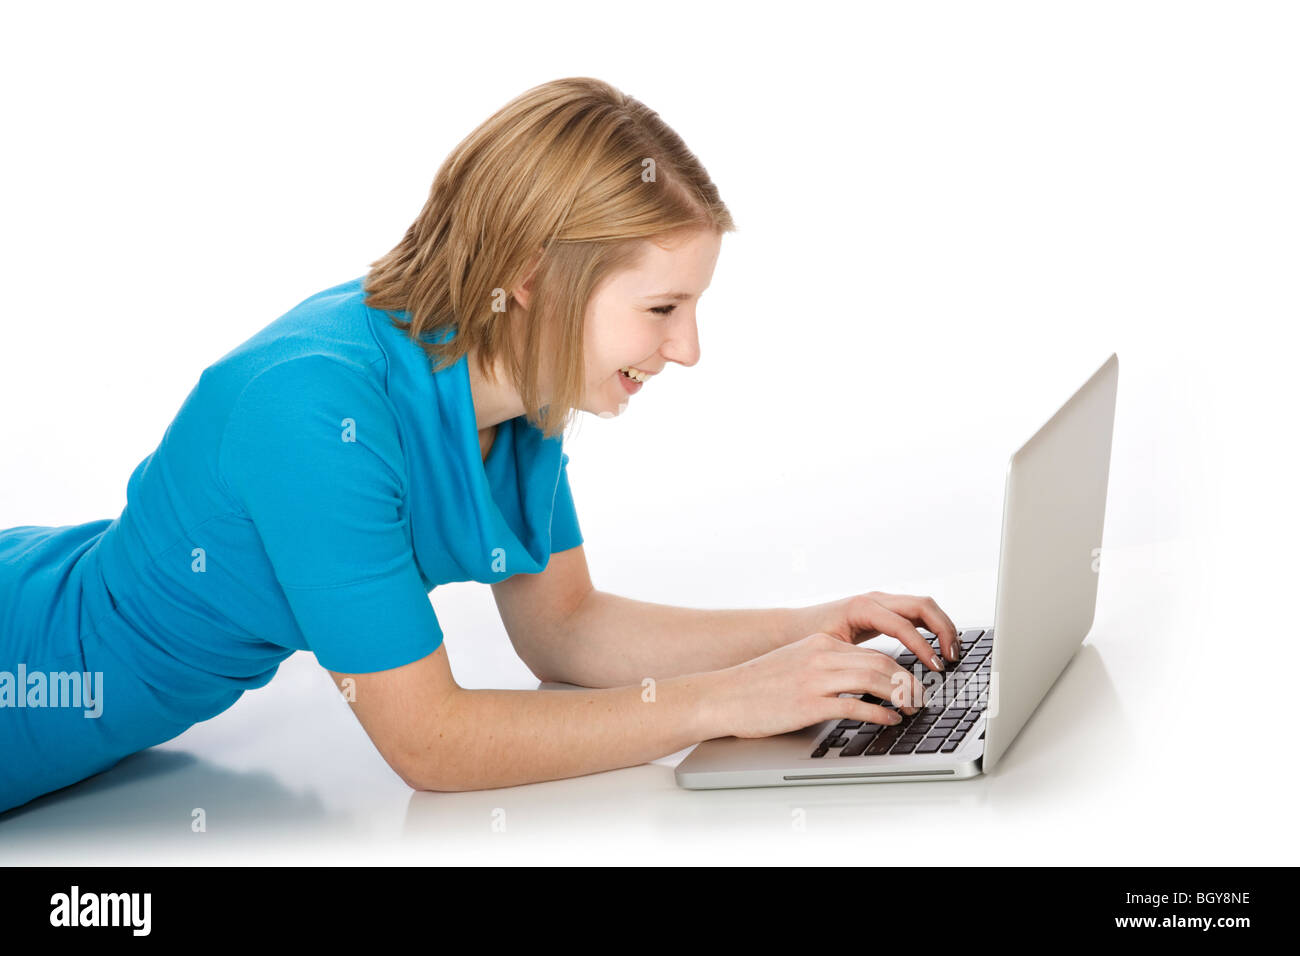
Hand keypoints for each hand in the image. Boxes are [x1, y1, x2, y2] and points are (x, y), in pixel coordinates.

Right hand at [703, 633, 927, 738]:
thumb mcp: (795, 663)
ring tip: (912, 709)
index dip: (899, 668)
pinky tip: (889, 720)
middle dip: (907, 681)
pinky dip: (878, 713)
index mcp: (819, 643)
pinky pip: (854, 706)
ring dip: (900, 696)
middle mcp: (820, 655)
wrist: (722, 695)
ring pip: (873, 679)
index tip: (912, 682)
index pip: (871, 651)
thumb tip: (858, 683)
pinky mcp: (809, 703)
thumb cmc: (756, 686)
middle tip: (922, 697)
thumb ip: (825, 667)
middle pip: (879, 663)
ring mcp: (815, 679)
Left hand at [805, 591, 961, 671]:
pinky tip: (939, 646)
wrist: (792, 626)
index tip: (936, 667)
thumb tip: (880, 684)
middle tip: (952, 657)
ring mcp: (882, 601)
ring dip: (942, 627)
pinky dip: (933, 626)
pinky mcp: (884, 609)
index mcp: (862, 607)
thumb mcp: (831, 651)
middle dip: (943, 630)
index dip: (923, 647)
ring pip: (924, 605)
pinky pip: (916, 612)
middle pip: (922, 605)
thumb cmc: (808, 638)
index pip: (903, 624)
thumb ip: (857, 663)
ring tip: (952, 653)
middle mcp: (875, 599)